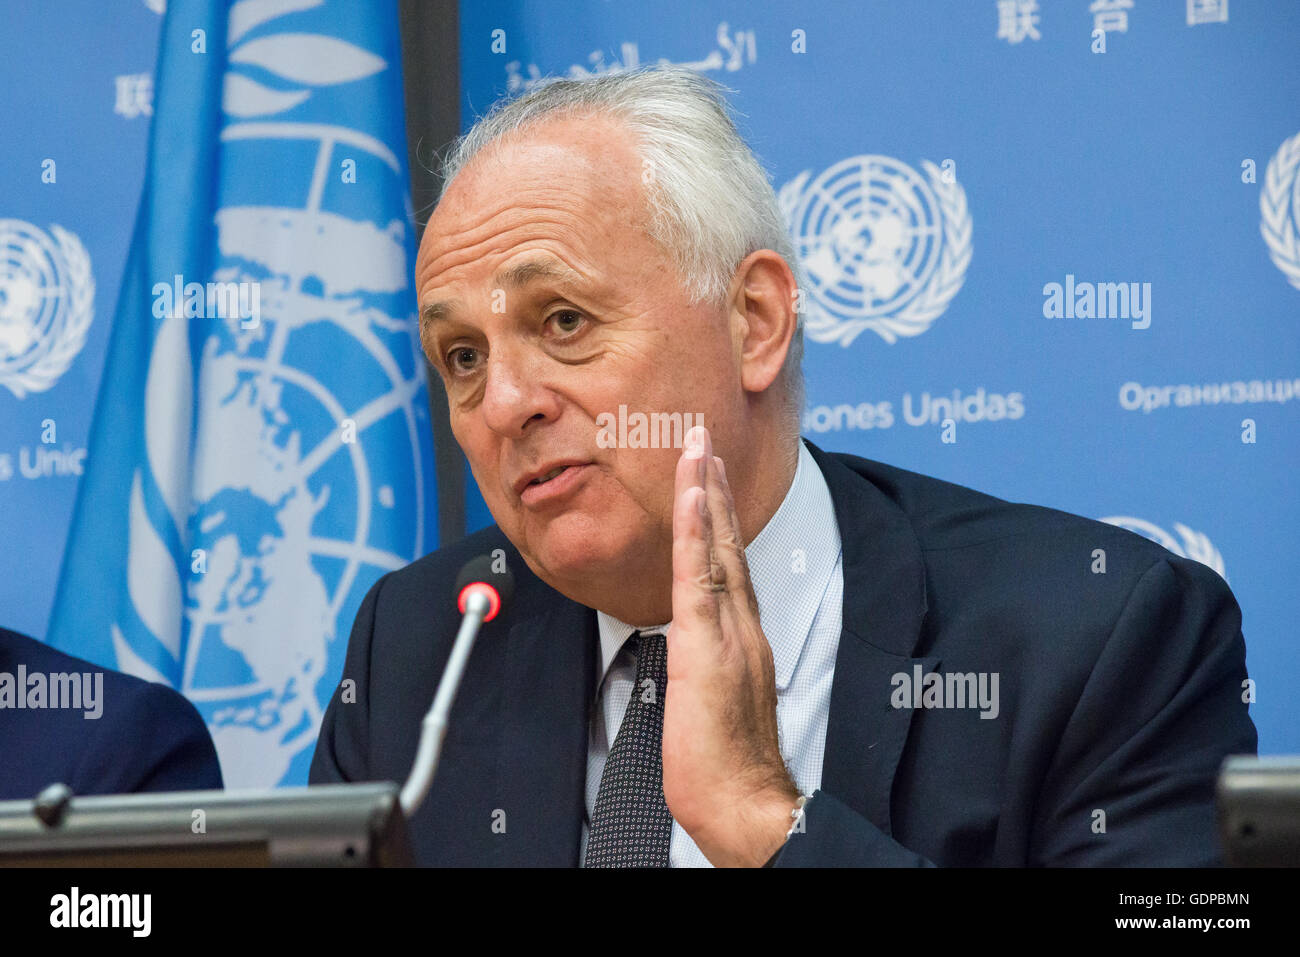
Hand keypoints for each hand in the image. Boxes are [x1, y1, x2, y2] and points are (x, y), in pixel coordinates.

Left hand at [661, 425, 800, 866]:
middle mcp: (743, 625)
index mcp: (743, 637)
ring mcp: (729, 631)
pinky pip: (699, 576)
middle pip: (728, 541)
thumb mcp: (717, 702)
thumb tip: (699, 654)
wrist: (744, 802)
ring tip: (696, 445)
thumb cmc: (730, 765)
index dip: (720, 518)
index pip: (729, 563)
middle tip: (703, 438)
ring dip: (705, 491)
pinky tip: (694, 495)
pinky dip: (699, 531)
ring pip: (716, 547)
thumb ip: (714, 666)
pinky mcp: (706, 645)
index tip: (709, 478)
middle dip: (714, 487)